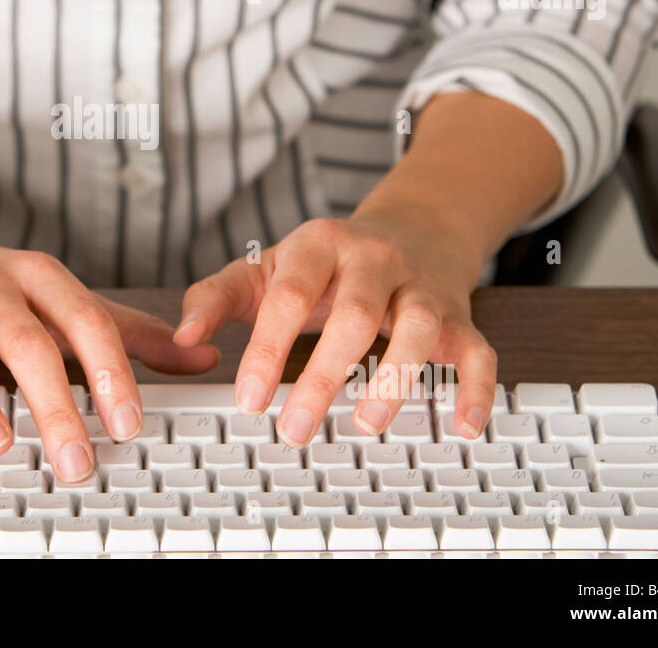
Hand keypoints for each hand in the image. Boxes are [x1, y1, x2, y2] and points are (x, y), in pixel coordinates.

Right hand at [0, 208, 218, 481]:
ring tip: (0, 444)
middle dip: (56, 404)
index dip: (110, 370)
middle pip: (26, 341)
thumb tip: (201, 356)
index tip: (129, 421)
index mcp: (36, 277)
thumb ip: (126, 330)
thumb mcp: (56, 296)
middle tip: (77, 460)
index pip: (84, 320)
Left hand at [173, 204, 496, 447]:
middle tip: (295, 429)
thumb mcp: (265, 269)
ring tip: (365, 422)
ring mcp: (420, 287)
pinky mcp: (458, 315)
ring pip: (418, 327)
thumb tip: (181, 339)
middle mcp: (374, 260)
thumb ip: (215, 298)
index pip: (290, 296)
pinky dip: (475, 387)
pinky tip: (463, 424)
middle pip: (354, 316)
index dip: (266, 348)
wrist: (411, 228)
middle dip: (323, 376)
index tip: (249, 398)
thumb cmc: (326, 264)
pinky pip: (476, 349)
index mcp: (319, 245)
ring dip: (395, 377)